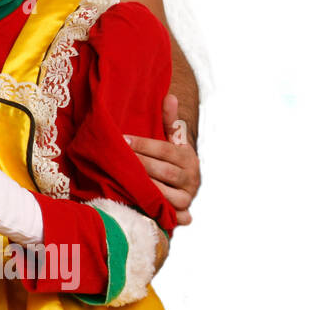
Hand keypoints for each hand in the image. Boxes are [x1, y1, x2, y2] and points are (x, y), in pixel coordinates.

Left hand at [124, 94, 199, 224]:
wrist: (183, 189)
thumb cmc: (171, 160)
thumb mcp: (172, 142)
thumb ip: (169, 121)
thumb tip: (169, 96)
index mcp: (188, 158)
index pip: (165, 150)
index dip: (144, 145)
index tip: (123, 139)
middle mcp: (192, 179)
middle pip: (164, 172)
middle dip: (140, 164)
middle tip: (118, 157)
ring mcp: (187, 198)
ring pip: (165, 193)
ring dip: (144, 187)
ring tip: (122, 178)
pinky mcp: (181, 214)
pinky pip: (168, 213)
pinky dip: (154, 210)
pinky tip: (135, 202)